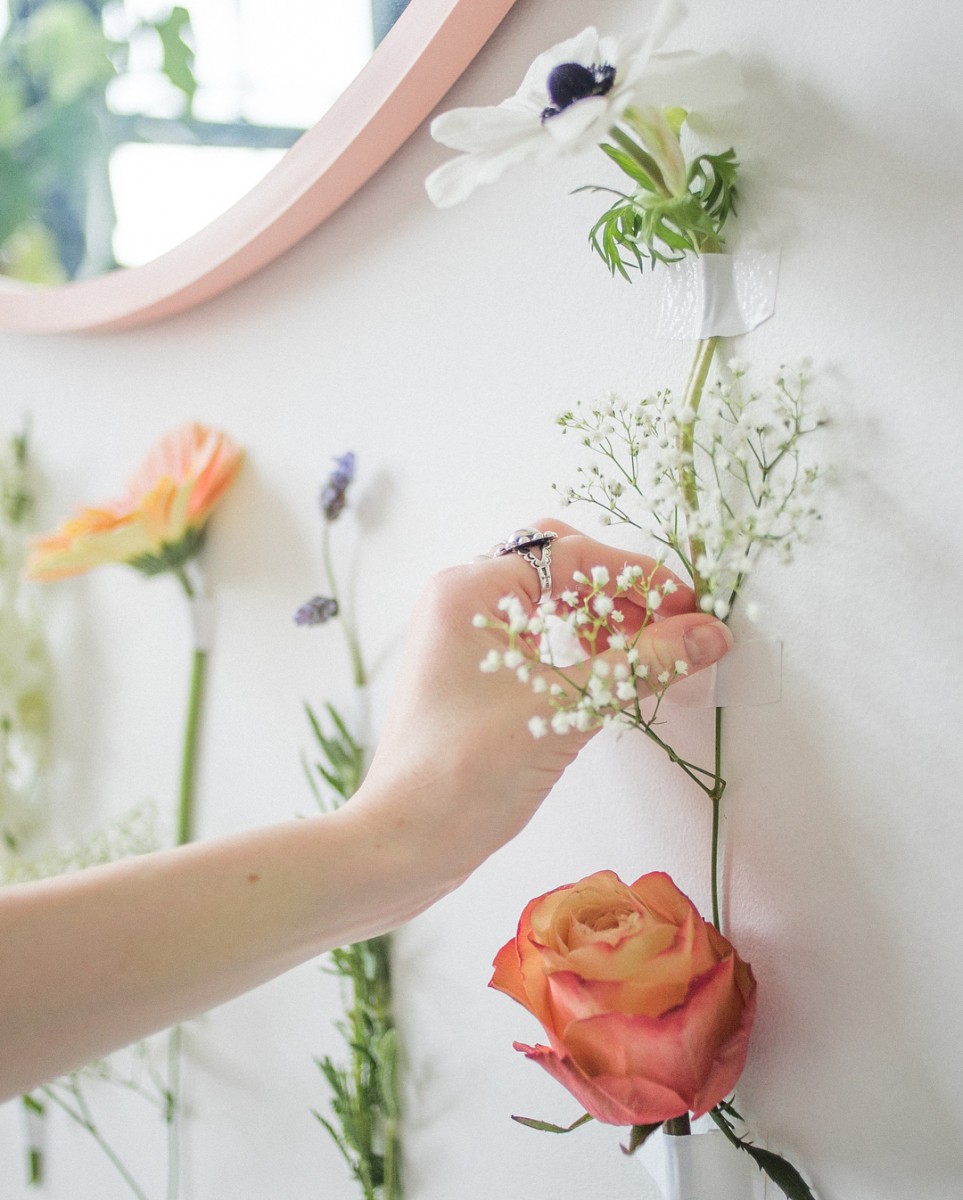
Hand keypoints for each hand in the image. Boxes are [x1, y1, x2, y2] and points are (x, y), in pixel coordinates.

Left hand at [356, 520, 731, 884]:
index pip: (570, 555)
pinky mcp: (467, 670)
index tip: (688, 604)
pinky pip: (529, 636)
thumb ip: (640, 665)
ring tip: (643, 649)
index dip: (637, 575)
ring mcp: (460, 635)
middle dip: (616, 589)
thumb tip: (709, 633)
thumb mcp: (563, 710)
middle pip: (555, 565)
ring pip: (543, 600)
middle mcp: (459, 599)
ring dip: (596, 617)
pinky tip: (604, 671)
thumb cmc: (467, 772)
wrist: (405, 842)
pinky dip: (572, 645)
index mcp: (469, 589)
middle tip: (667, 623)